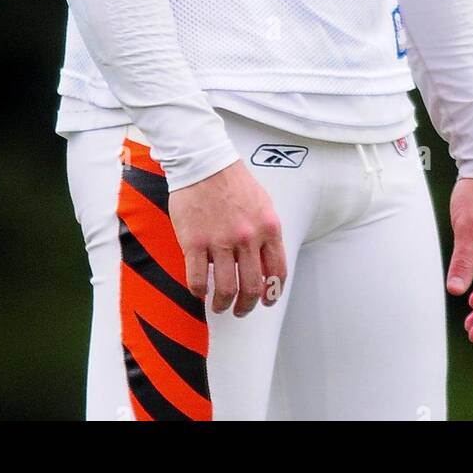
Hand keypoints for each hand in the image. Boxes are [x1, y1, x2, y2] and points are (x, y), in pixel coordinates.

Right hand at [168, 160, 287, 317]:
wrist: (204, 162)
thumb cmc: (233, 181)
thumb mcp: (263, 203)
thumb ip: (267, 233)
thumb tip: (267, 262)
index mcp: (268, 228)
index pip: (277, 272)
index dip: (272, 293)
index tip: (266, 301)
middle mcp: (247, 238)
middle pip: (252, 288)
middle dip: (247, 306)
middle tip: (240, 310)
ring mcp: (220, 242)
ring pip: (226, 289)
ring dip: (223, 304)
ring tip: (219, 306)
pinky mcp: (195, 243)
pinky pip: (198, 279)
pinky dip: (199, 291)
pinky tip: (200, 290)